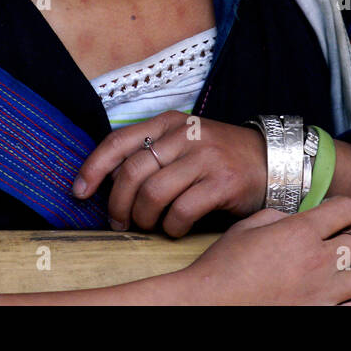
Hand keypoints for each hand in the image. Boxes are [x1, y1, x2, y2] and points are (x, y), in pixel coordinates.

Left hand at [73, 110, 267, 235]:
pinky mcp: (223, 182)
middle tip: (119, 222)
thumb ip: (150, 153)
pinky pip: (182, 211)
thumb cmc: (218, 157)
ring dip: (145, 219)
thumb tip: (106, 181)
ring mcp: (205, 157)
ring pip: (154, 193)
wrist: (270, 161)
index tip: (79, 192)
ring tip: (149, 225)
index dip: (93, 168)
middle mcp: (185, 135)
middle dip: (118, 204)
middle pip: (132, 172)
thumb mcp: (183, 142)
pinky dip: (173, 226)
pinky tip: (176, 228)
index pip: (118, 141)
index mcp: (168, 123)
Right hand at [179, 196, 350, 304]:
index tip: (340, 214)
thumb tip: (299, 218)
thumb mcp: (247, 228)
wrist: (207, 305)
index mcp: (300, 232)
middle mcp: (319, 261)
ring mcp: (325, 295)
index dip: (345, 208)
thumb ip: (279, 217)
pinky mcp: (325, 318)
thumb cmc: (221, 269)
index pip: (347, 208)